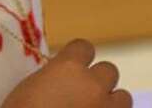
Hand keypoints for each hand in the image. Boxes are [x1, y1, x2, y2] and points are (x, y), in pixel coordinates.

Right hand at [2, 39, 131, 107]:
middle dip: (97, 83)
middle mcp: (92, 85)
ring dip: (110, 104)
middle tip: (82, 99)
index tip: (70, 71)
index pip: (83, 48)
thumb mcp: (28, 90)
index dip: (78, 60)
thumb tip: (62, 83)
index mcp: (68, 69)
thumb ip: (53, 80)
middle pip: (108, 71)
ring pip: (123, 98)